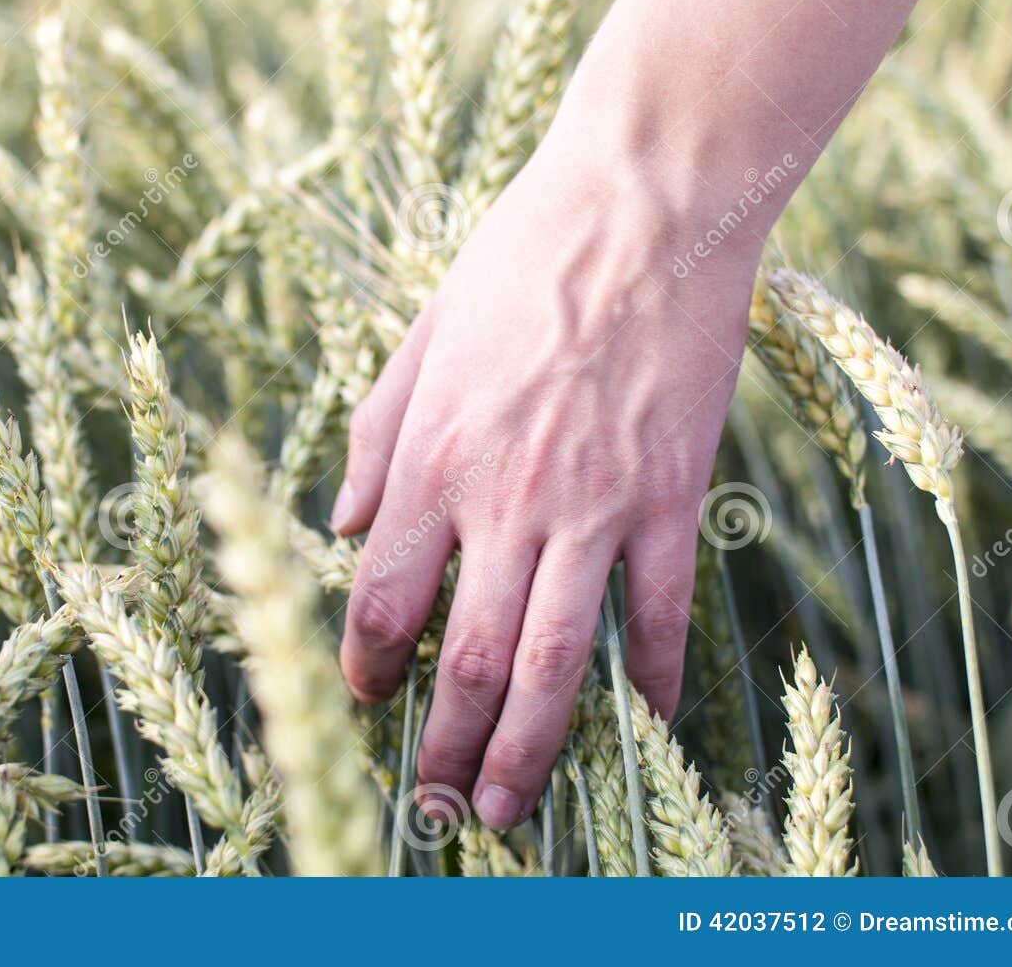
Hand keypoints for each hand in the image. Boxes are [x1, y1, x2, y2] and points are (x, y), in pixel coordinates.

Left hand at [332, 138, 761, 830]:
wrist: (642, 201)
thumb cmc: (520, 256)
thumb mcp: (418, 334)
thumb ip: (375, 434)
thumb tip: (343, 519)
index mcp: (430, 456)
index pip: (380, 597)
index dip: (365, 662)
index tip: (365, 694)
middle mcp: (503, 497)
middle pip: (463, 656)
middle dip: (442, 744)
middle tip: (436, 805)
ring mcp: (592, 503)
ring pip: (552, 660)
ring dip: (527, 746)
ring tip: (509, 809)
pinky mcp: (668, 494)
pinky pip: (659, 612)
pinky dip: (648, 679)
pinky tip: (641, 726)